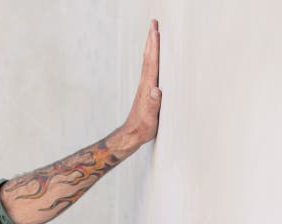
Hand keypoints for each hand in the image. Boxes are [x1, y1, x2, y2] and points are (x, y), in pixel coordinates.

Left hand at [121, 20, 161, 146]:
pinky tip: (155, 57)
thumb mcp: (150, 119)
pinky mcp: (147, 91)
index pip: (152, 64)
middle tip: (154, 23)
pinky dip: (153, 58)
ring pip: (148, 62)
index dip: (154, 47)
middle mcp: (145, 85)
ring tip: (154, 33)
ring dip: (151, 46)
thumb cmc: (142, 129)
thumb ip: (153, 105)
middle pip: (148, 58)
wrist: (130, 136)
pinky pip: (150, 69)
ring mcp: (145, 87)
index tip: (155, 31)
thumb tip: (156, 90)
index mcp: (147, 88)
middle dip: (151, 40)